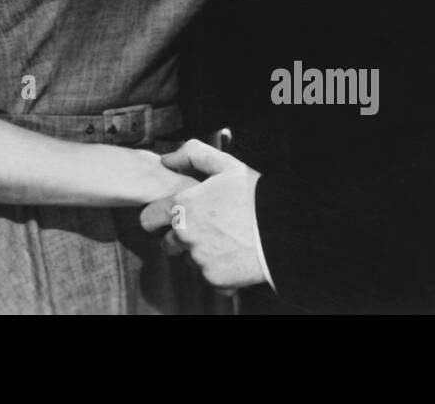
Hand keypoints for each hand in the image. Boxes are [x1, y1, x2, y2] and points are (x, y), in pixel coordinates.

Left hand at [139, 140, 266, 291]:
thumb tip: (166, 158)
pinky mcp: (215, 279)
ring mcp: (199, 259)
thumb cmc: (256, 195)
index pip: (149, 218)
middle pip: (167, 244)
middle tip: (206, 230)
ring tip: (226, 241)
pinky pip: (210, 278)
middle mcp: (185, 235)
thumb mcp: (226, 164)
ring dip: (201, 254)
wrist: (285, 230)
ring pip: (189, 261)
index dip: (158, 217)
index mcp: (183, 206)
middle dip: (180, 239)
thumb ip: (191, 155)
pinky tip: (236, 256)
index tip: (172, 216)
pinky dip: (220, 271)